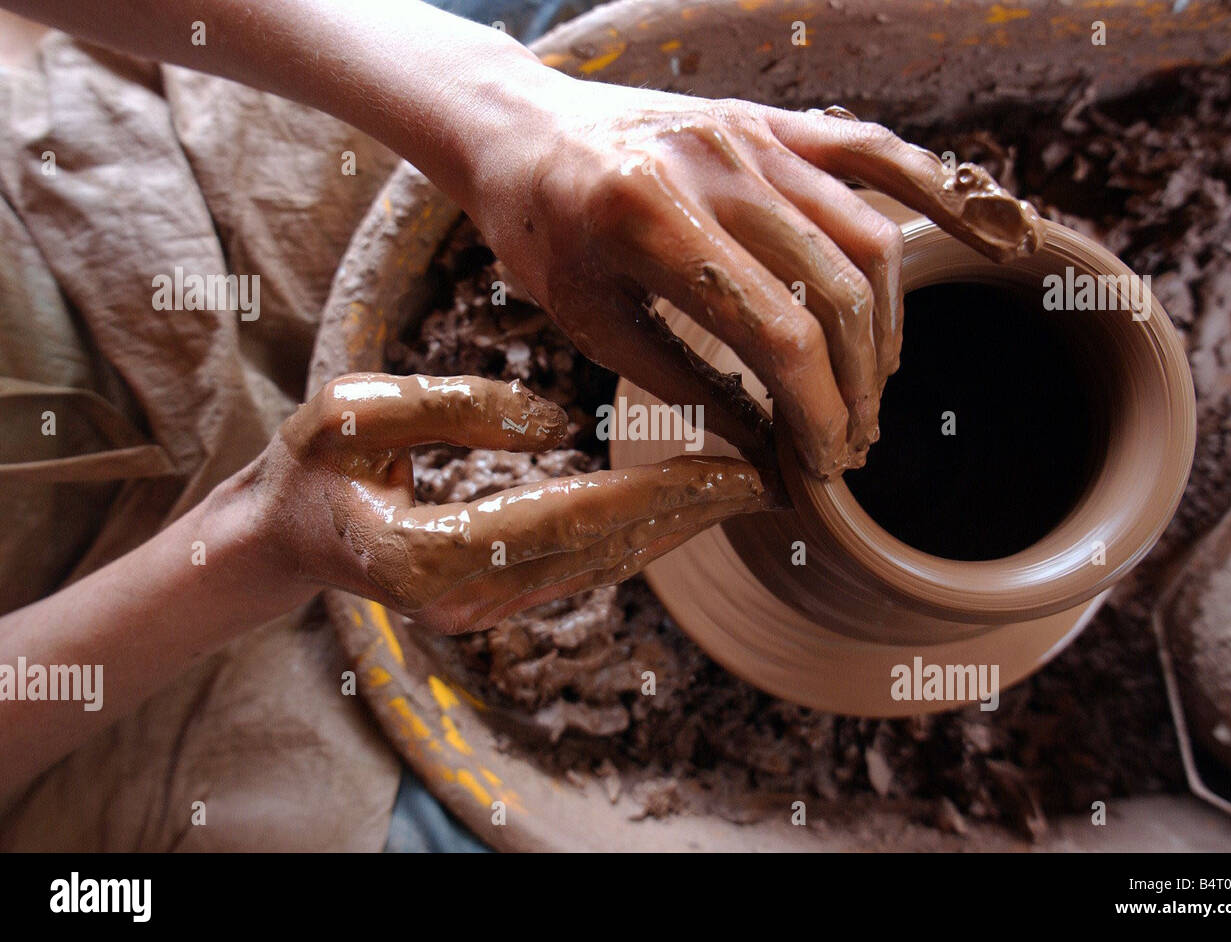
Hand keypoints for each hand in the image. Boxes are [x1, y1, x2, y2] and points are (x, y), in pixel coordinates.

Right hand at [258, 373, 765, 632]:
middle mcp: (466, 599)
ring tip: (743, 489)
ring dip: (676, 530)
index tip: (724, 464)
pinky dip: (640, 538)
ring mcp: (485, 612)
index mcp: (428, 555)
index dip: (650, 489)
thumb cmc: (312, 467)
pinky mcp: (498, 604)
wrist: (284, 539)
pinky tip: (683, 508)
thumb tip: (559, 423)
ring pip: (603, 569)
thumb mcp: (354, 411)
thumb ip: (454, 409)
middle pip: (601, 552)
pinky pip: (585, 571)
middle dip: (690, 514)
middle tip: (769, 476)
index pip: (565, 517)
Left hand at [457, 76, 1044, 478]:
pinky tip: (990, 243)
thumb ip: (691, 388)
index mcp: (650, 221)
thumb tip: (771, 463)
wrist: (523, 128)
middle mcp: (715, 165)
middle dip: (857, 386)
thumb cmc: (543, 236)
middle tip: (854, 443)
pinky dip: (937, 200)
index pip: (777, 336)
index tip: (826, 466)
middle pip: (835, 294)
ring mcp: (754, 134)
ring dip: (885, 327)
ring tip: (874, 386)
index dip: (817, 414)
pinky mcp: (775, 120)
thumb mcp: (594, 325)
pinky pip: (876, 154)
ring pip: (867, 238)